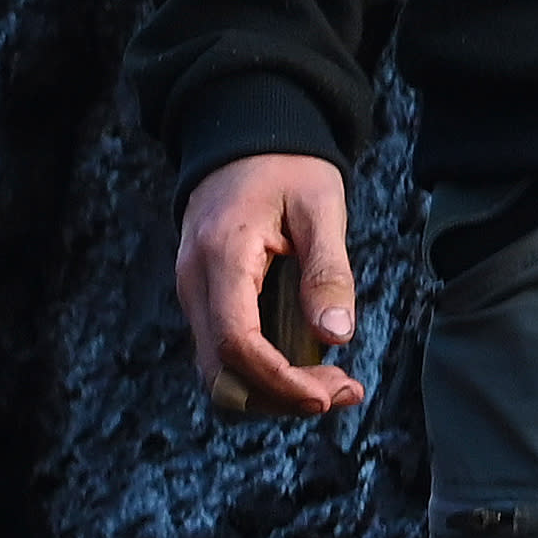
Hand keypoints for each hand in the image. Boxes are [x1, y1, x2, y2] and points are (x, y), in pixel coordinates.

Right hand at [176, 154, 364, 418]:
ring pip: (218, 374)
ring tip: (334, 386)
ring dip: (272, 392)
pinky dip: (261, 373)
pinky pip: (222, 354)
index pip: (236, 343)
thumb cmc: (287, 168)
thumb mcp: (321, 207)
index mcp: (221, 257)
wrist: (243, 140)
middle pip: (222, 373)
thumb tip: (336, 335)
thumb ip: (327, 271)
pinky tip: (307, 368)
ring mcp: (192, 294)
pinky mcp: (203, 300)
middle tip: (345, 392)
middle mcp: (194, 284)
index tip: (325, 395)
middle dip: (281, 396)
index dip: (279, 380)